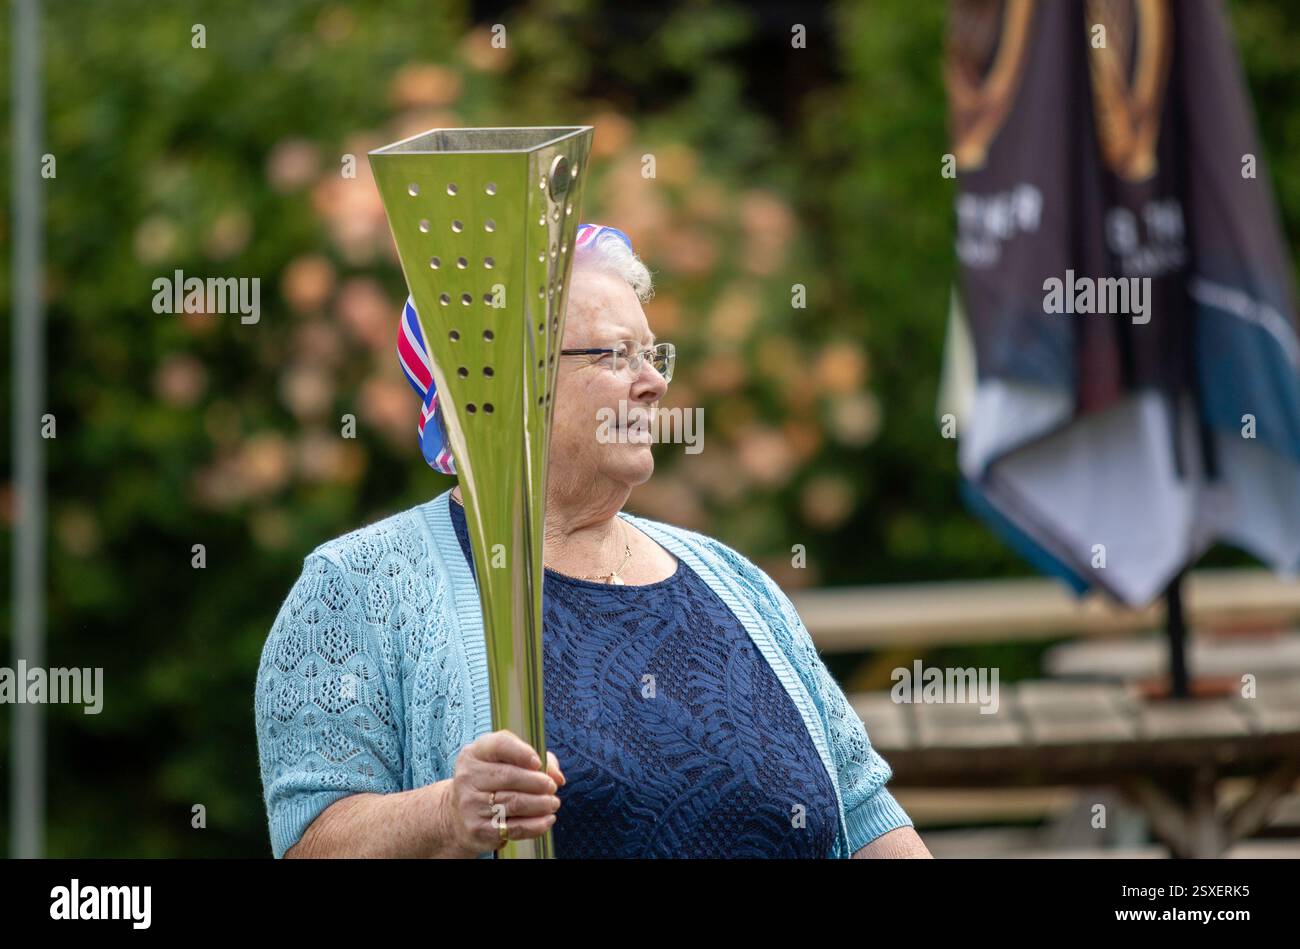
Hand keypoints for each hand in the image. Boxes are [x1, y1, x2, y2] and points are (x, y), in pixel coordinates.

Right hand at [440, 729, 565, 856]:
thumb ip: (533, 759)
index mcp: (474, 754)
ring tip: (553, 803)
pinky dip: (536, 825)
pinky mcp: (478, 829)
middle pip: (509, 776)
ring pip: (514, 803)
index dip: (522, 752)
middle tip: (551, 787)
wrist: (457, 816)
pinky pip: (514, 827)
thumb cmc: (489, 782)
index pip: (499, 745)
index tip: (538, 762)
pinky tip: (547, 819)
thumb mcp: (504, 762)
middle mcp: (468, 777)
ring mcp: (471, 804)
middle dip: (537, 782)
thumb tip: (557, 775)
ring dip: (541, 804)